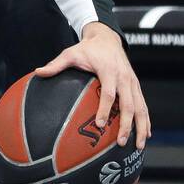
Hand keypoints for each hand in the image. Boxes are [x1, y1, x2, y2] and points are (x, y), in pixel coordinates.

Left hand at [34, 22, 151, 149]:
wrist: (107, 38)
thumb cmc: (87, 48)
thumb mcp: (71, 53)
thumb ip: (56, 65)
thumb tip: (37, 73)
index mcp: (109, 71)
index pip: (108, 93)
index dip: (104, 109)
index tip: (99, 125)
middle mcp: (124, 78)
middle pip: (128, 104)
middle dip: (126, 124)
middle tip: (120, 142)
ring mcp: (132, 82)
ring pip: (140, 107)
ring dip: (141, 126)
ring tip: (138, 145)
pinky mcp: (136, 86)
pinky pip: (143, 105)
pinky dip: (146, 120)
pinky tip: (146, 135)